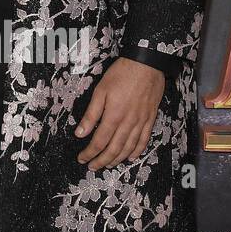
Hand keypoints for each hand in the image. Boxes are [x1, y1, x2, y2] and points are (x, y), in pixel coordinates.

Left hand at [74, 57, 164, 171]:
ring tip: (108, 165)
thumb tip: (80, 133)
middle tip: (92, 167)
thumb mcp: (100, 91)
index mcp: (113, 116)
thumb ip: (91, 114)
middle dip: (101, 161)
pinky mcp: (150, 119)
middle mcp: (128, 123)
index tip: (82, 158)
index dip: (90, 153)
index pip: (99, 141)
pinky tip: (130, 157)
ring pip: (128, 148)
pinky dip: (137, 151)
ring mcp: (141, 123)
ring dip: (117, 159)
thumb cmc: (121, 74)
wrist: (146, 65)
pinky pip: (144, 140)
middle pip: (114, 149)